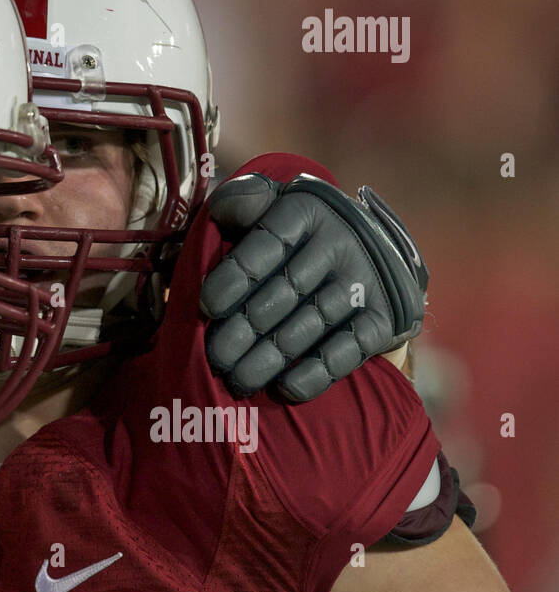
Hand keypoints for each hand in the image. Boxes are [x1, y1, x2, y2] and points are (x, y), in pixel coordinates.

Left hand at [199, 173, 427, 399]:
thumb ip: (245, 203)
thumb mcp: (274, 204)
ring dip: (270, 357)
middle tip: (215, 357)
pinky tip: (284, 388)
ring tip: (237, 380)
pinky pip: (347, 351)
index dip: (236, 276)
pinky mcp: (384, 318)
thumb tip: (221, 210)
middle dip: (244, 328)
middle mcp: (341, 244)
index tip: (208, 306)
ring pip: (309, 325)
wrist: (372, 247)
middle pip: (284, 291)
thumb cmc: (300, 232)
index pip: (268, 244)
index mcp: (307, 211)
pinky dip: (315, 373)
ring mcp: (365, 283)